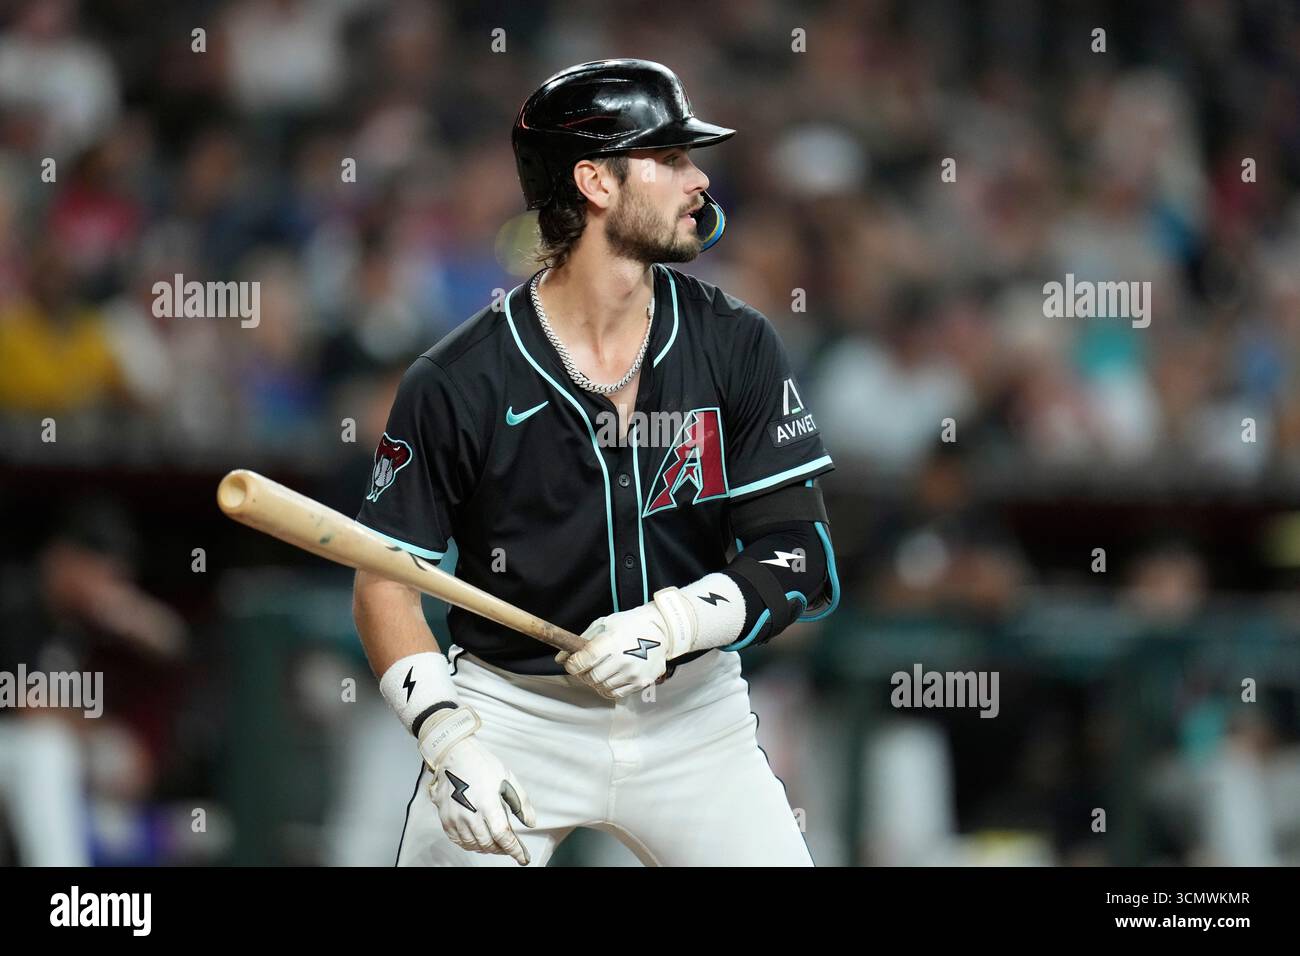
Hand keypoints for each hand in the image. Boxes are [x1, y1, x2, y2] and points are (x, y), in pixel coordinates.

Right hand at [418, 705, 535, 864]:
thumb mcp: (507, 778)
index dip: (514, 849)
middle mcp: (470, 813)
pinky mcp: (445, 818)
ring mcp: (455, 817)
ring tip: (495, 844)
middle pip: (488, 843)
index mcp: (488, 803)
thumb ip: (521, 802)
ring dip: (486, 848)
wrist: (454, 754)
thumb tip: (531, 822)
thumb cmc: (481, 764)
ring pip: (473, 844)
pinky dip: (469, 844)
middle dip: (501, 849)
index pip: (502, 835)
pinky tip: (477, 840)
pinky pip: (458, 840)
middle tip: (510, 847)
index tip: (523, 858)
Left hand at [557, 588, 695, 699]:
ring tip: (598, 671)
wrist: (661, 630)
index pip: (582, 662)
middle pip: (591, 677)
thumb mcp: (604, 624)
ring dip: (595, 682)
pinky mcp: (641, 682)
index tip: (572, 662)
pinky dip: (607, 689)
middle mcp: (622, 659)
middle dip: (583, 674)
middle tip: (585, 667)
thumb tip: (560, 657)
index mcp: (611, 642)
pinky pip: (616, 693)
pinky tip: (609, 679)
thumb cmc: (630, 624)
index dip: (572, 664)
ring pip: (602, 687)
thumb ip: (582, 641)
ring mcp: (633, 673)